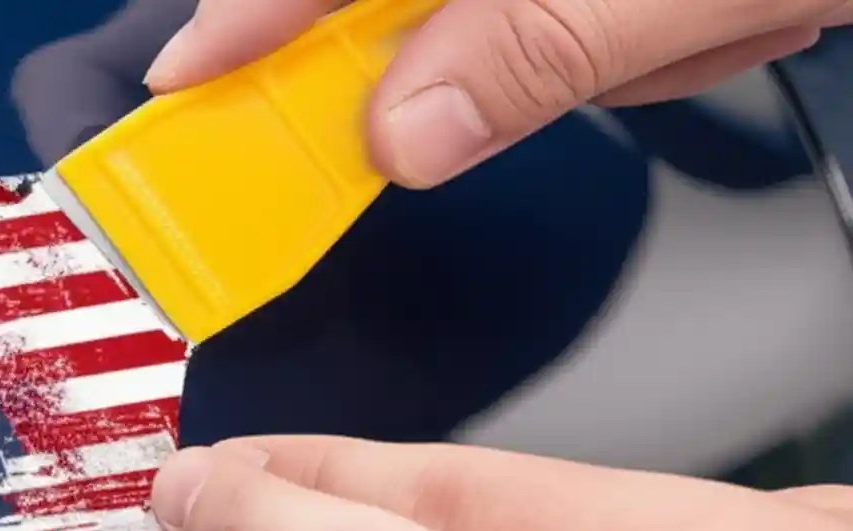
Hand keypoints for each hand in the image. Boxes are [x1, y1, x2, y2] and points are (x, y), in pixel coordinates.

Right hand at [143, 0, 851, 188]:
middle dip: (508, 46)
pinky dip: (651, 35)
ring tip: (720, 2)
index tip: (188, 83)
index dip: (245, 17)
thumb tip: (406, 131)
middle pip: (412, 3)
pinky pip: (577, 25)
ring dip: (612, 41)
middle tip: (615, 41)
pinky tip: (728, 1)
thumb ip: (539, 44)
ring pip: (512, 23)